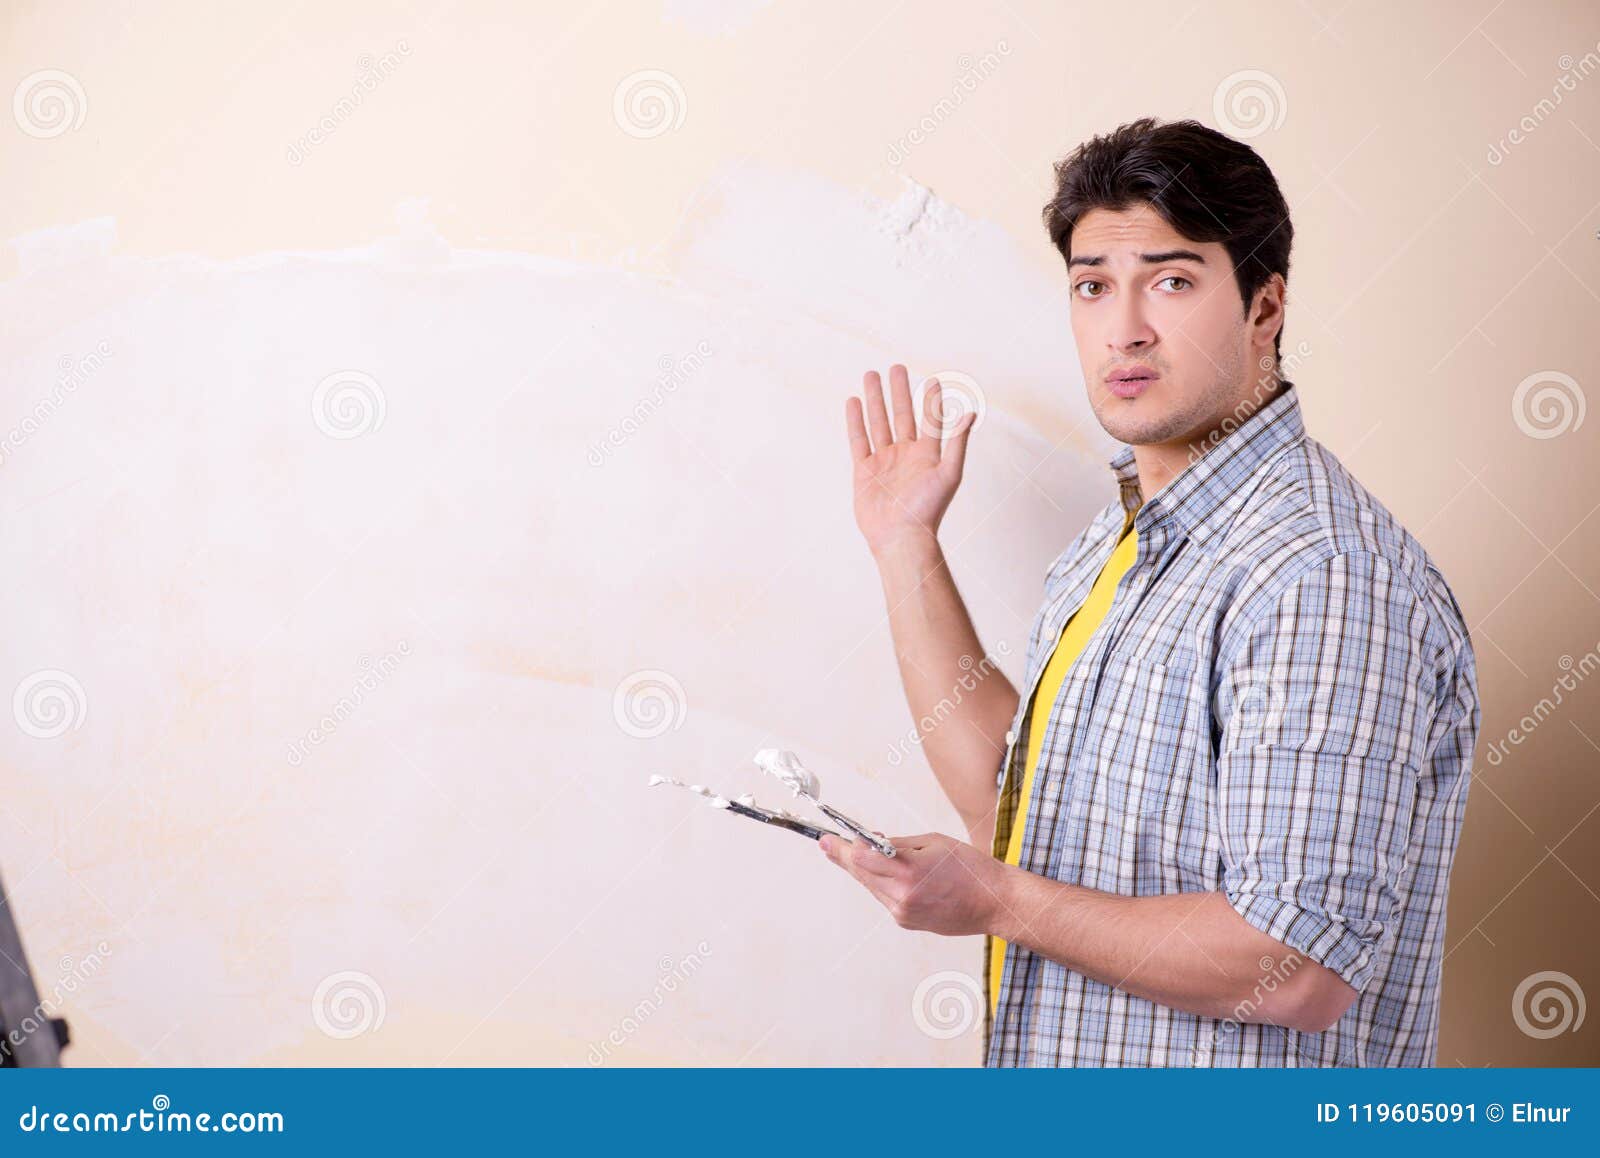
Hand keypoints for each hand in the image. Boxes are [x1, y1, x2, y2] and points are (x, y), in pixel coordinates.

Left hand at [818, 830, 1014, 937]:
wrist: (994, 902)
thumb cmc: (970, 868)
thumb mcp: (932, 843)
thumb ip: (897, 845)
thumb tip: (870, 842)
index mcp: (909, 872)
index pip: (863, 859)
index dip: (843, 848)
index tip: (827, 840)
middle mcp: (902, 897)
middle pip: (862, 875)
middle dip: (844, 858)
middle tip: (827, 844)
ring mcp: (903, 913)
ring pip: (872, 887)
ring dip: (864, 871)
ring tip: (851, 854)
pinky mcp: (907, 923)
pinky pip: (885, 899)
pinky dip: (882, 884)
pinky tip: (884, 874)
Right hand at [845, 365, 974, 556]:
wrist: (900, 537)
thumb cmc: (928, 508)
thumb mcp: (949, 472)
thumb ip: (957, 441)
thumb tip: (971, 412)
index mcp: (928, 454)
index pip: (929, 419)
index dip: (930, 400)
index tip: (930, 379)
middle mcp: (906, 454)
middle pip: (901, 415)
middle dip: (898, 391)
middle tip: (894, 367)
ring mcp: (884, 461)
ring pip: (878, 422)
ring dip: (875, 399)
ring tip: (870, 375)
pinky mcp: (865, 471)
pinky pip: (859, 440)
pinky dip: (856, 421)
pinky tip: (853, 402)